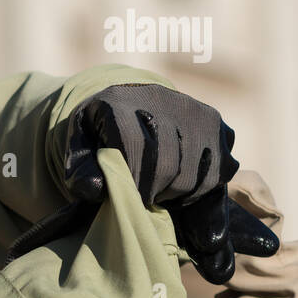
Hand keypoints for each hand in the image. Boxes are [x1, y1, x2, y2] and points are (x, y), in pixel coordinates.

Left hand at [62, 83, 277, 283]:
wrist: (129, 104)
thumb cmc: (99, 134)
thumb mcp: (78, 148)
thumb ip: (80, 170)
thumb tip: (97, 190)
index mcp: (121, 103)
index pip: (134, 151)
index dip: (131, 182)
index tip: (125, 194)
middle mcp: (166, 101)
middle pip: (168, 167)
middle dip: (152, 192)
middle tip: (142, 195)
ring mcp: (197, 113)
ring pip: (195, 175)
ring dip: (175, 194)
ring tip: (158, 188)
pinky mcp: (219, 126)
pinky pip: (219, 173)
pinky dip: (200, 189)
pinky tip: (180, 184)